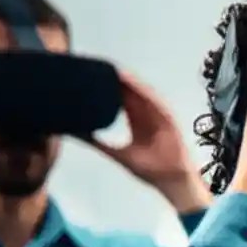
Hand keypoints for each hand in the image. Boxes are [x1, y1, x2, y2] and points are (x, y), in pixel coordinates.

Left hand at [85, 72, 212, 212]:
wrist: (170, 180)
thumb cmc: (149, 170)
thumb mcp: (117, 154)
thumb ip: (97, 143)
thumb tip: (75, 135)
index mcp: (136, 122)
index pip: (120, 99)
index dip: (107, 88)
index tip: (92, 77)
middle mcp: (147, 115)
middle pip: (131, 93)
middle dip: (117, 80)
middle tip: (99, 67)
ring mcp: (158, 115)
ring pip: (143, 94)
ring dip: (131, 82)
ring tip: (115, 70)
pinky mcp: (168, 119)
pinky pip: (156, 102)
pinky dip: (146, 93)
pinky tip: (135, 85)